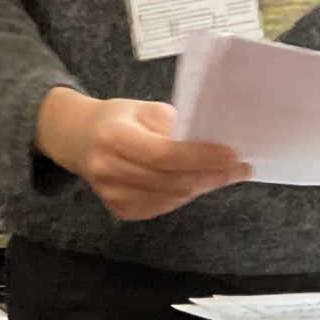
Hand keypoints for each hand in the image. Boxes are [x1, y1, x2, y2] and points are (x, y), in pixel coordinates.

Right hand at [37, 87, 247, 222]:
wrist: (79, 139)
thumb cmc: (117, 119)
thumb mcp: (144, 109)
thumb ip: (174, 127)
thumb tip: (213, 143)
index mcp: (113, 138)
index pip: (164, 155)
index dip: (200, 157)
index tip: (232, 155)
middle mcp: (108, 170)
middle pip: (171, 180)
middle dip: (211, 175)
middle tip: (240, 168)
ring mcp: (112, 195)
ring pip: (171, 197)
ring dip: (202, 186)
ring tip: (225, 173)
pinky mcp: (119, 210)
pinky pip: (163, 206)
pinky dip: (185, 195)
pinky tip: (197, 182)